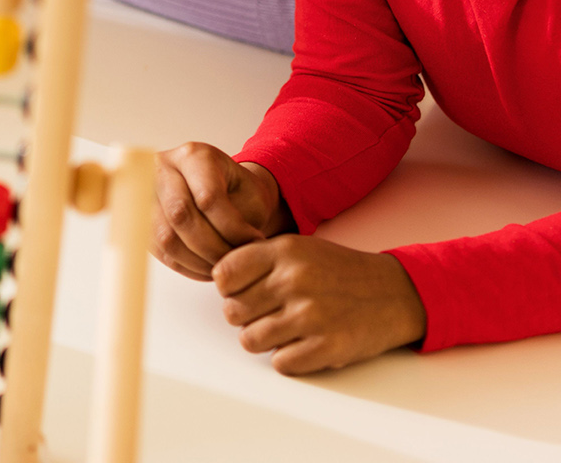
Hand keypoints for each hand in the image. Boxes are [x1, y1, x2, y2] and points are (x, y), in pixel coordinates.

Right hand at [152, 143, 285, 279]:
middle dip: (212, 248)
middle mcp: (162, 167)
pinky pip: (159, 251)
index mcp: (194, 156)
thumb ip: (241, 220)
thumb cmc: (241, 194)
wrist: (224, 192)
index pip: (207, 197)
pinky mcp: (140, 218)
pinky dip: (186, 266)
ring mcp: (145, 192)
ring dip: (198, 261)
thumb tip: (231, 254)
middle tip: (234, 262)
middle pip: (180, 215)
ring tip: (221, 267)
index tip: (252, 242)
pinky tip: (206, 267)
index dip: (232, 228)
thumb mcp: (253, 198)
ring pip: (165, 237)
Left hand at [214, 234, 425, 372]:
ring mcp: (311, 315)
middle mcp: (293, 280)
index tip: (241, 292)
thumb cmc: (338, 271)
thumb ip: (258, 260)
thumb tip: (218, 283)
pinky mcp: (328, 347)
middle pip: (233, 312)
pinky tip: (302, 344)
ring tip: (282, 331)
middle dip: (244, 317)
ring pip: (251, 340)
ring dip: (262, 340)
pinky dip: (287, 359)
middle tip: (265, 314)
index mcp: (283, 251)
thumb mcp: (297, 248)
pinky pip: (281, 363)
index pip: (223, 275)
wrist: (394, 293)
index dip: (227, 289)